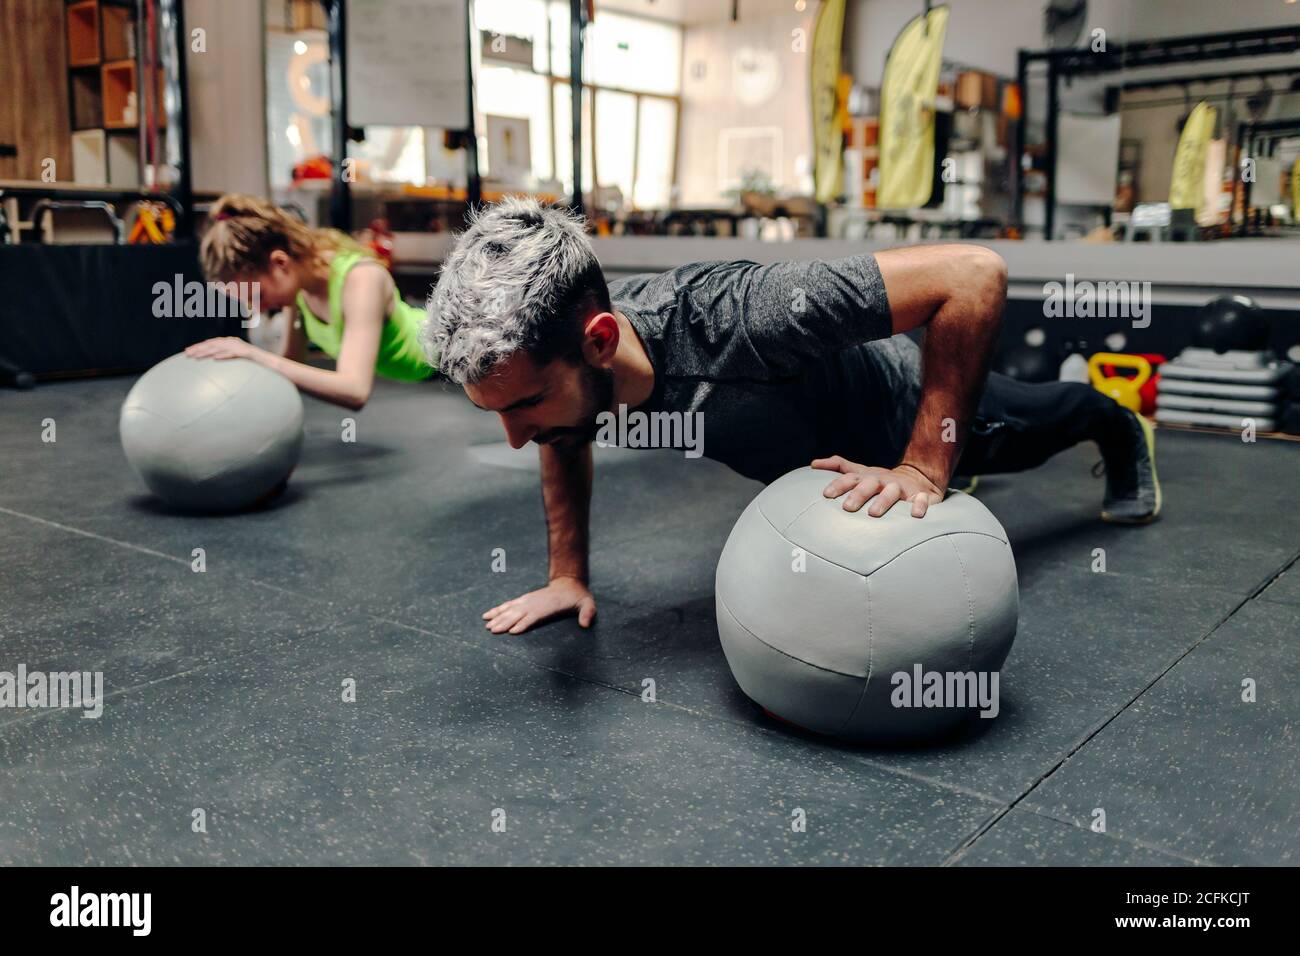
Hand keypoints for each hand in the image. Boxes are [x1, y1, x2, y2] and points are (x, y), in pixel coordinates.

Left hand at [184, 337, 257, 360]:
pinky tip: (215, 358)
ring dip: (207, 352)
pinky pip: (233, 353)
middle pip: (212, 344)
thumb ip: (225, 354)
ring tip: (196, 357)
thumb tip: (214, 357)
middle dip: (198, 349)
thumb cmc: (251, 358)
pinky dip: (224, 355)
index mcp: (229, 341)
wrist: (266, 358)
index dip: (198, 347)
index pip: (210, 343)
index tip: (188, 352)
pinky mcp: (245, 352)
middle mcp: (232, 342)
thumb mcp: (236, 355)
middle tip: (186, 354)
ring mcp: (238, 346)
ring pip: (220, 348)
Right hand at [482, 576, 596, 634]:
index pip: (534, 616)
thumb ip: (587, 613)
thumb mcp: (587, 603)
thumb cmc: (578, 597)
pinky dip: (498, 610)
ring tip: (487, 625)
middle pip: (518, 614)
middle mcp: (535, 603)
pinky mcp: (524, 600)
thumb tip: (586, 624)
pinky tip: (487, 615)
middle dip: (505, 622)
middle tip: (492, 630)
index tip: (512, 631)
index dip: (523, 624)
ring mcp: (528, 601)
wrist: (569, 582)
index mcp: (548, 606)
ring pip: (510, 609)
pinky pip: (509, 605)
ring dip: (498, 617)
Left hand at [811, 456, 944, 517]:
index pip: (850, 478)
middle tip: (847, 507)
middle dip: (858, 494)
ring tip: (873, 513)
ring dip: (883, 501)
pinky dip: (919, 505)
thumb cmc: (880, 480)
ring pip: (892, 492)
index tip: (826, 495)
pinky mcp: (921, 496)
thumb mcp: (860, 471)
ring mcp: (902, 488)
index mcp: (867, 477)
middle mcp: (883, 481)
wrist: (918, 478)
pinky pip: (922, 500)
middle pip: (869, 484)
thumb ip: (839, 466)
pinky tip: (916, 515)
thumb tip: (813, 463)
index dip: (838, 485)